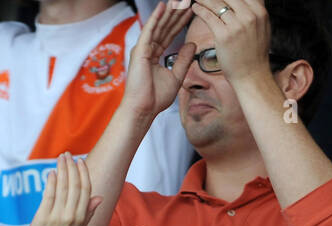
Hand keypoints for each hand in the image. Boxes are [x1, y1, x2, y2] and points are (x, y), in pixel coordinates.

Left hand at [22, 153, 100, 225]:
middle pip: (75, 185)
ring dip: (62, 169)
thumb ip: (89, 214)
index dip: (83, 174)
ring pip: (63, 187)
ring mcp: (57, 216)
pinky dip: (51, 182)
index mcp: (82, 218)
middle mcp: (71, 216)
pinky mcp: (43, 218)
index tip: (80, 161)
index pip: (86, 190)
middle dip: (72, 167)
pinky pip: (49, 195)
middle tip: (67, 154)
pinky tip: (51, 173)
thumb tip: (100, 198)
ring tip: (60, 158)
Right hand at [121, 1, 196, 120]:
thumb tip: (192, 44)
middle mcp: (147, 51)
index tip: (191, 11)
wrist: (143, 109)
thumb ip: (184, 60)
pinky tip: (163, 6)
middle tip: (187, 0)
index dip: (180, 23)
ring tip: (179, 0)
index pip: (169, 35)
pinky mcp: (140, 51)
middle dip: (176, 14)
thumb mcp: (177, 77)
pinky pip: (149, 31)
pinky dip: (156, 18)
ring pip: (158, 26)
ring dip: (168, 12)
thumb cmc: (155, 98)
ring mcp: (142, 50)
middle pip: (164, 28)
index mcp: (154, 56)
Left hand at [191, 0, 271, 86]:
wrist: (251, 75)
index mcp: (260, 11)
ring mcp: (237, 25)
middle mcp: (250, 15)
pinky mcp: (223, 35)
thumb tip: (248, 2)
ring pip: (217, 4)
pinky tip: (194, 7)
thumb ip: (255, 12)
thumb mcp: (262, 27)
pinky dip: (200, 10)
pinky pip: (209, 17)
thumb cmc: (254, 54)